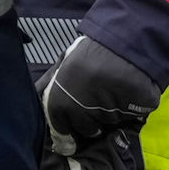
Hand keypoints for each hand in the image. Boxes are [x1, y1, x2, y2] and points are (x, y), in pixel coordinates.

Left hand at [37, 33, 162, 152]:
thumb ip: (48, 85)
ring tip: (113, 89)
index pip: (61, 128)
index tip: (73, 123)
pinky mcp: (134, 113)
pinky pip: (130, 117)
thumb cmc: (89, 53)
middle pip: (87, 130)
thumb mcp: (62, 64)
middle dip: (91, 118)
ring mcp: (109, 114)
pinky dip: (130, 108)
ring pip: (109, 123)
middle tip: (97, 96)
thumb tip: (34, 99)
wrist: (124, 39)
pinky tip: (128, 91)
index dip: (68, 126)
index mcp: (59, 103)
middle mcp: (81, 113)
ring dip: (111, 112)